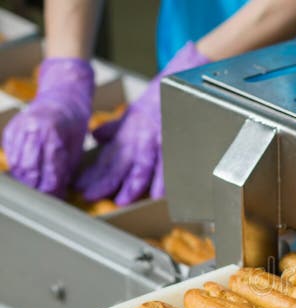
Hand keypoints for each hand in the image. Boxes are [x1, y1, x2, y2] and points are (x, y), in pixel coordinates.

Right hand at [1, 58, 93, 196]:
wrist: (62, 97)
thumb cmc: (74, 123)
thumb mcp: (77, 146)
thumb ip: (66, 167)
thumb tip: (58, 191)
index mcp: (54, 132)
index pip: (50, 169)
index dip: (53, 187)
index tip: (57, 198)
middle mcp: (33, 129)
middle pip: (30, 169)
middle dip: (38, 187)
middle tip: (47, 197)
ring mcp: (19, 128)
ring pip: (18, 164)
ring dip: (26, 180)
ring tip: (37, 189)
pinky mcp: (10, 130)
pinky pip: (11, 155)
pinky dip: (18, 168)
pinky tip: (28, 175)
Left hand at [76, 41, 207, 205]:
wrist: (181, 86)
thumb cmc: (159, 103)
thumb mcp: (132, 115)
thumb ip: (115, 129)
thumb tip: (95, 137)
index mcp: (129, 133)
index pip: (109, 156)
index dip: (94, 173)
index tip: (81, 186)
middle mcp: (142, 138)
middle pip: (122, 163)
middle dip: (107, 181)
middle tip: (92, 195)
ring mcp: (159, 141)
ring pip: (144, 166)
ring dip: (134, 184)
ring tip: (123, 199)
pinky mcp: (176, 144)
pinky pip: (169, 165)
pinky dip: (164, 180)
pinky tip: (159, 193)